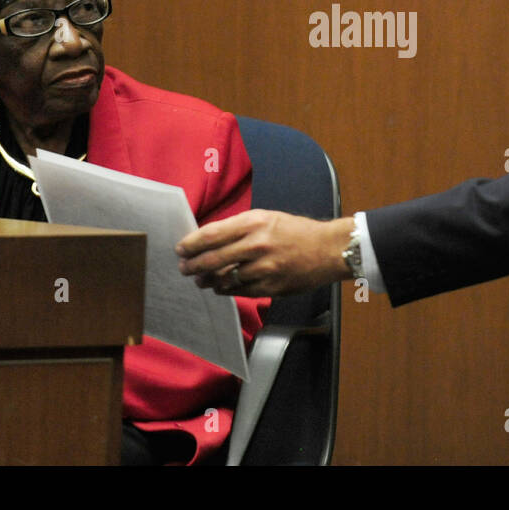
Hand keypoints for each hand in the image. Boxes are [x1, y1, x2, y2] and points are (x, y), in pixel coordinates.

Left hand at [176, 210, 353, 296]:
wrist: (328, 249)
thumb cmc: (296, 231)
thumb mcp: (267, 218)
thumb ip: (239, 228)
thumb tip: (209, 239)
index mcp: (254, 222)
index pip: (212, 234)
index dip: (192, 243)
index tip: (180, 249)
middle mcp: (257, 244)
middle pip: (213, 258)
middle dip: (193, 265)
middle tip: (184, 268)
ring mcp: (264, 267)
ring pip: (224, 278)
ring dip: (207, 280)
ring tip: (199, 280)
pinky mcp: (271, 286)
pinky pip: (240, 291)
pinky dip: (226, 290)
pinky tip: (220, 288)